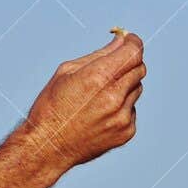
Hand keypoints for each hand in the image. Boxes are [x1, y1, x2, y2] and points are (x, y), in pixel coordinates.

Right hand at [23, 31, 144, 169]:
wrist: (48, 146)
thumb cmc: (52, 106)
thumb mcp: (67, 72)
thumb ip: (99, 55)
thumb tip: (120, 40)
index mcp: (98, 77)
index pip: (133, 52)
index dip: (133, 43)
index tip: (129, 41)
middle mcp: (114, 96)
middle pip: (139, 69)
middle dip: (127, 63)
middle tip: (111, 68)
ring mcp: (122, 116)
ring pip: (136, 89)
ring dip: (124, 86)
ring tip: (98, 97)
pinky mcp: (126, 132)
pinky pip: (132, 110)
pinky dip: (122, 108)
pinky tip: (100, 115)